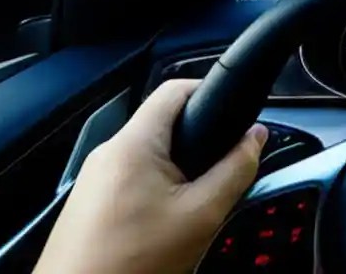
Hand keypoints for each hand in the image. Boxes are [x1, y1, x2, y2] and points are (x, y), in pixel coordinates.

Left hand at [35, 80, 267, 273]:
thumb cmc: (132, 262)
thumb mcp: (201, 215)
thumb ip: (235, 171)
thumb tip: (255, 139)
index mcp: (133, 144)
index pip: (174, 90)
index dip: (209, 91)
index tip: (234, 114)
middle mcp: (108, 152)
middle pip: (163, 126)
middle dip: (198, 144)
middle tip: (221, 173)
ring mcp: (94, 178)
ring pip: (149, 157)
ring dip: (178, 173)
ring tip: (195, 207)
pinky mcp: (89, 202)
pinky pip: (132, 180)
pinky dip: (156, 192)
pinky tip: (167, 224)